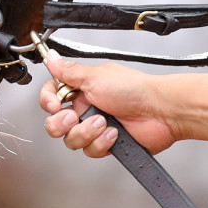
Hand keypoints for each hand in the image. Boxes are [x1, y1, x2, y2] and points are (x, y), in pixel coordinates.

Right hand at [40, 53, 177, 157]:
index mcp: (83, 87)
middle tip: (74, 118)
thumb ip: (69, 71)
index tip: (54, 105)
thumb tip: (51, 58)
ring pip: (72, 140)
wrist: (159, 111)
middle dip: (62, 124)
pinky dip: (102, 142)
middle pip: (56, 123)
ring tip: (104, 122)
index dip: (48, 102)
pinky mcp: (106, 143)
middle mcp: (88, 106)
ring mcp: (97, 126)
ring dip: (87, 132)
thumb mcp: (95, 76)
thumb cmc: (134, 89)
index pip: (53, 95)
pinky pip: (91, 150)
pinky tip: (115, 133)